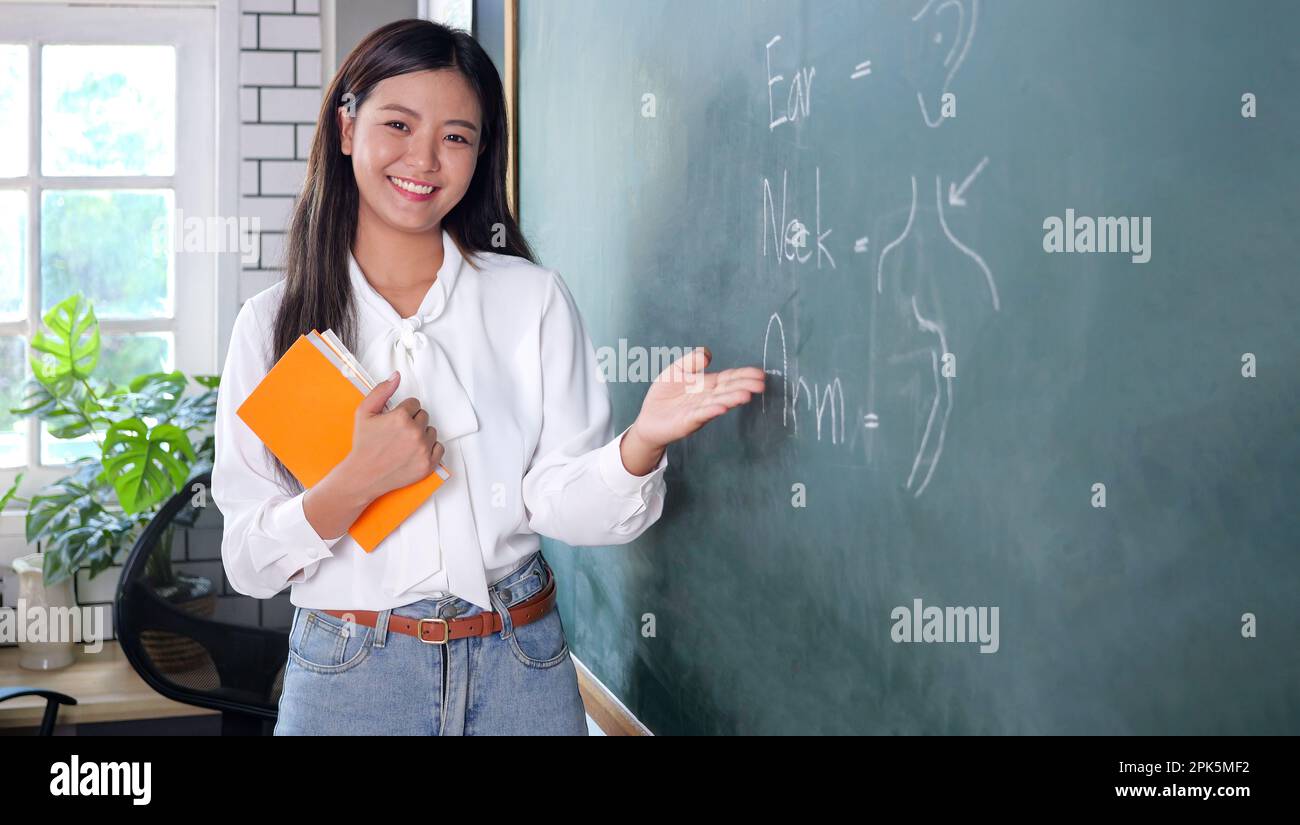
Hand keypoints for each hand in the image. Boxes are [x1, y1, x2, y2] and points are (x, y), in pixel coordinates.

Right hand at [339, 371, 444, 499]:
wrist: (363, 475)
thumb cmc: (364, 444)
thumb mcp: (364, 412)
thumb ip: (381, 390)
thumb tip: (397, 376)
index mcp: (401, 417)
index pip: (414, 403)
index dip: (403, 411)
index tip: (394, 421)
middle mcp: (415, 432)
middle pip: (424, 416)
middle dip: (413, 422)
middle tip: (397, 434)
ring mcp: (423, 449)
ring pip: (432, 431)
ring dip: (422, 435)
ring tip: (404, 444)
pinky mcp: (428, 464)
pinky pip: (439, 448)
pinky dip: (430, 449)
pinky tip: (415, 452)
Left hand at [630, 346, 764, 450]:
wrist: (648, 418)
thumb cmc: (665, 394)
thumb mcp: (676, 370)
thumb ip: (691, 361)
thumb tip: (708, 355)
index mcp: (707, 385)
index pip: (729, 378)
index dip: (744, 375)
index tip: (760, 373)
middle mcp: (708, 398)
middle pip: (728, 390)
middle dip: (744, 387)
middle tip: (761, 384)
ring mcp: (699, 410)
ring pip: (718, 403)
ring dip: (731, 399)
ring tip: (745, 396)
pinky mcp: (688, 421)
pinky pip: (701, 414)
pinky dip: (712, 410)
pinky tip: (721, 407)